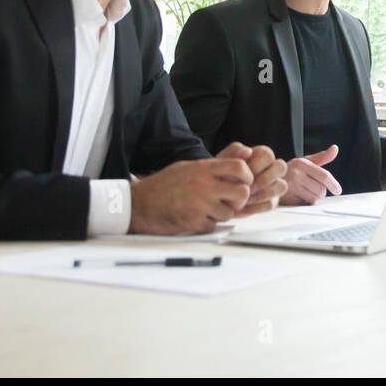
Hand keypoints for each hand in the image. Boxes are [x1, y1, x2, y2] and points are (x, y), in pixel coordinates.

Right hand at [128, 156, 252, 234]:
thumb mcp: (187, 167)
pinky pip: (214, 226)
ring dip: (222, 214)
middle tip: (230, 201)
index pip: (240, 167)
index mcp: (203, 169)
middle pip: (242, 192)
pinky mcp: (194, 222)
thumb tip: (241, 159)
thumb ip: (212, 166)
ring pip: (230, 213)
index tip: (243, 182)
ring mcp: (200, 205)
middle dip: (239, 199)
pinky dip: (208, 225)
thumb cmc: (162, 185)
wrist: (138, 205)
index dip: (246, 176)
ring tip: (208, 210)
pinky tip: (196, 219)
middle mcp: (204, 186)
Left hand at [220, 142, 286, 215]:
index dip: (257, 165)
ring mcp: (273, 185)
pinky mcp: (271, 200)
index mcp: (260, 155)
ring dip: (263, 194)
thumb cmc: (221, 174)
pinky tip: (244, 207)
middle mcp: (270, 168)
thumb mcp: (223, 161)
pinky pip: (272, 203)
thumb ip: (234, 152)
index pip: (268, 155)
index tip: (244, 174)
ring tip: (246, 200)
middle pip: (281, 167)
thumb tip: (248, 151)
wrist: (215, 193)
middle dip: (264, 179)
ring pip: (282, 186)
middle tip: (248, 188)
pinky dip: (258, 207)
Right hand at [282, 145, 343, 205]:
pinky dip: (305, 202)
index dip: (334, 184)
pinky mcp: (287, 198)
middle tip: (312, 188)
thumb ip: (321, 157)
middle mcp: (296, 174)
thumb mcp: (305, 162)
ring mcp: (290, 186)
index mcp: (302, 163)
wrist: (269, 179)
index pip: (324, 176)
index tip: (338, 190)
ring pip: (314, 198)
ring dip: (313, 197)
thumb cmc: (292, 171)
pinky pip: (306, 204)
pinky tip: (298, 197)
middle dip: (321, 191)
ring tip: (304, 192)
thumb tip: (335, 148)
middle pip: (321, 190)